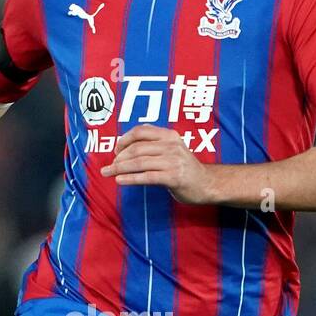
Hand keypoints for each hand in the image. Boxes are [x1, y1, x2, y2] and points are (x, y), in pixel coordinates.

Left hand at [100, 125, 214, 204]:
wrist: (207, 183)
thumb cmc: (185, 167)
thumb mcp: (173, 148)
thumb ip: (155, 141)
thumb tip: (129, 138)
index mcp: (169, 136)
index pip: (140, 131)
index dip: (124, 140)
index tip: (116, 151)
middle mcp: (171, 146)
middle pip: (137, 149)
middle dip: (119, 158)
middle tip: (110, 166)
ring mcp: (173, 162)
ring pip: (139, 163)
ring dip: (120, 168)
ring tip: (108, 173)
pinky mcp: (173, 178)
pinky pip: (147, 177)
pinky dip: (130, 178)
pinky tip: (120, 181)